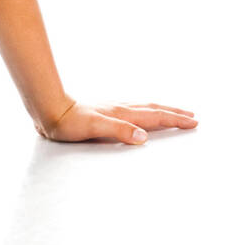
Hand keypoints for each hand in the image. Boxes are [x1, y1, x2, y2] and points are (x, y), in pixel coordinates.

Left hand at [35, 99, 198, 144]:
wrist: (50, 110)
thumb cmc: (69, 123)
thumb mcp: (94, 128)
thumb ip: (119, 130)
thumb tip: (144, 136)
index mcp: (122, 114)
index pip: (155, 116)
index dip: (175, 119)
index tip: (193, 122)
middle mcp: (121, 109)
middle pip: (154, 109)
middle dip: (174, 113)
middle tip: (193, 116)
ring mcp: (113, 109)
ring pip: (145, 107)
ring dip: (163, 110)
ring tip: (174, 112)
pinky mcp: (106, 112)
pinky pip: (134, 109)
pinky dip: (147, 111)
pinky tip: (143, 115)